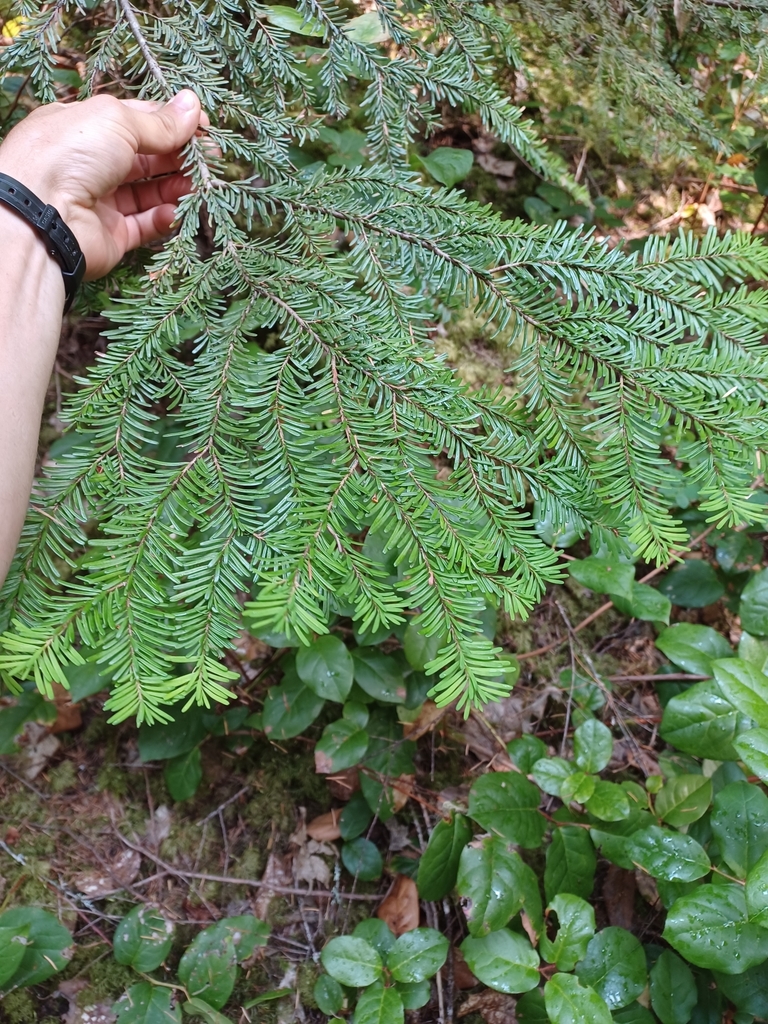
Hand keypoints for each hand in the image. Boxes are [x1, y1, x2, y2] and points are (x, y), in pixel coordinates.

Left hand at [0, 90, 203, 278]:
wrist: (42, 215)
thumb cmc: (68, 155)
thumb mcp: (117, 122)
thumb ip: (159, 122)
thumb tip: (193, 106)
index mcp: (83, 127)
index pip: (136, 120)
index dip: (170, 122)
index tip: (203, 127)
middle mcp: (89, 163)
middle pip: (146, 157)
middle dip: (179, 155)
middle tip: (211, 157)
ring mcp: (100, 201)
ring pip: (149, 192)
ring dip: (177, 186)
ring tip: (200, 184)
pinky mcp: (110, 235)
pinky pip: (144, 225)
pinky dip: (163, 218)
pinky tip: (176, 210)